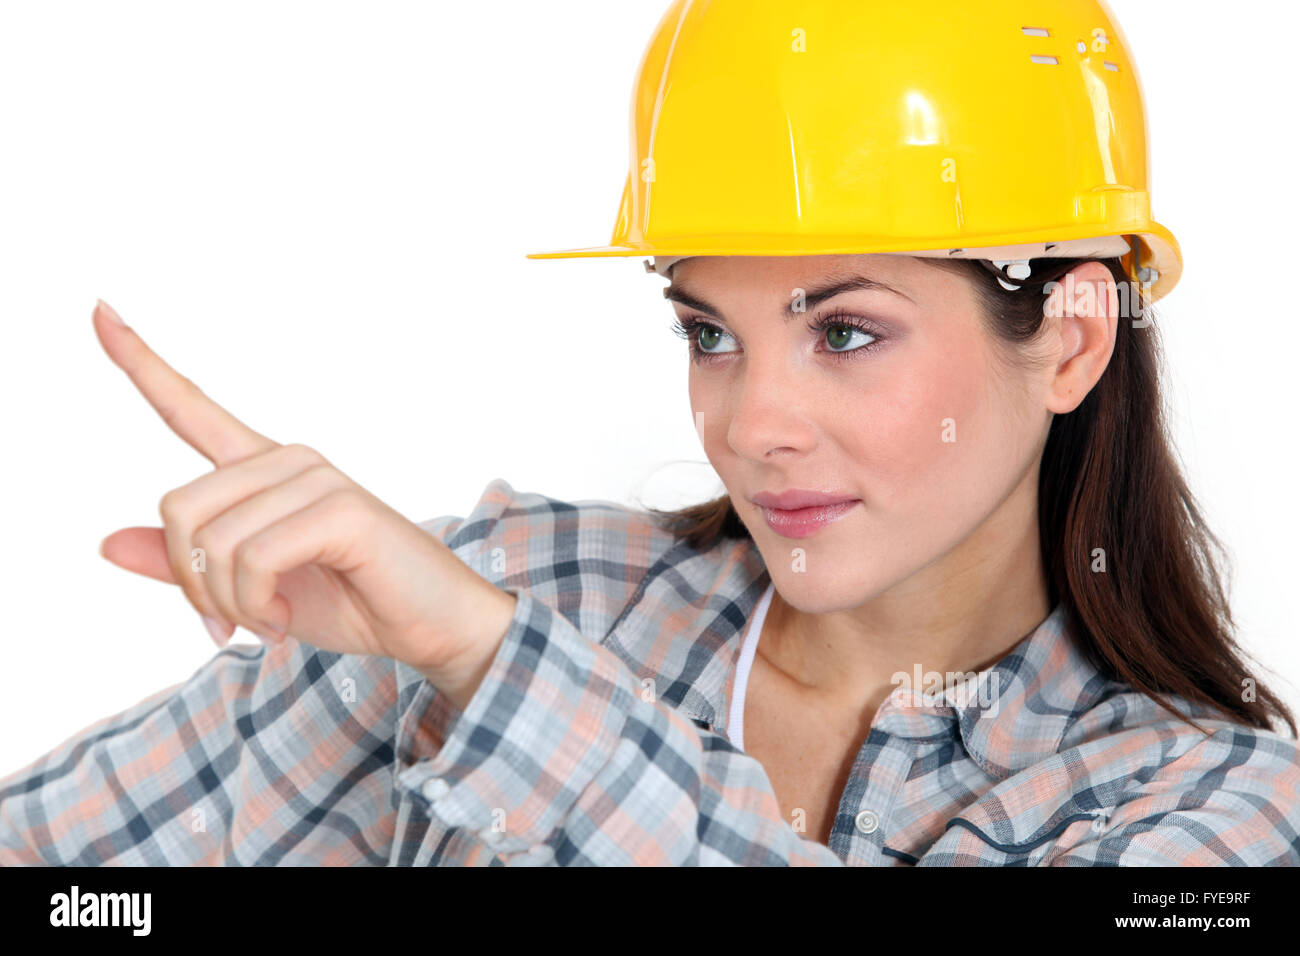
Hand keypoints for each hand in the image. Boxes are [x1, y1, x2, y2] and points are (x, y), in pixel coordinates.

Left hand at [91, 300, 516, 710]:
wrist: (431, 628)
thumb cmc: (353, 601)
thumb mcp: (250, 593)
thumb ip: (184, 568)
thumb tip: (105, 543)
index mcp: (263, 473)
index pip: (192, 408)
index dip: (140, 362)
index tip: (99, 312)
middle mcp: (287, 462)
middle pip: (179, 507)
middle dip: (193, 582)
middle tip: (229, 624)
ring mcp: (318, 478)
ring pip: (215, 540)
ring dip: (230, 603)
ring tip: (270, 622)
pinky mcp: (343, 507)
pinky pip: (255, 558)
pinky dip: (257, 606)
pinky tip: (285, 620)